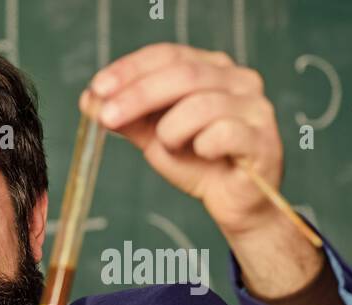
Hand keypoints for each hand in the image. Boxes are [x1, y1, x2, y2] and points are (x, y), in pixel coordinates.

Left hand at [85, 43, 281, 239]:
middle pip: (183, 74)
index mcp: (211, 70)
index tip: (97, 88)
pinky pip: (224, 133)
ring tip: (169, 147)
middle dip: (137, 95)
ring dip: (170, 131)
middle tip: (107, 117)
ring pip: (201, 104)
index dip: (130, 69)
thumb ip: (126, 118)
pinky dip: (202, 146)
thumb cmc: (197, 163)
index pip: (168, 55)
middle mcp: (238, 80)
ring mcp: (255, 107)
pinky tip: (201, 154)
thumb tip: (89, 99)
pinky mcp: (262, 139)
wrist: (231, 202)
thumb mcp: (153, 137)